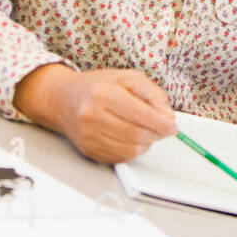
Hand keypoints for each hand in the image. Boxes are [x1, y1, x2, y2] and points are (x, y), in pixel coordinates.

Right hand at [25, 66, 176, 163]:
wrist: (63, 99)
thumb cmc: (97, 86)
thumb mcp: (128, 78)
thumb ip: (152, 94)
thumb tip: (168, 116)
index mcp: (102, 93)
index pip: (139, 114)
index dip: (161, 123)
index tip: (173, 126)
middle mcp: (92, 116)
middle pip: (136, 134)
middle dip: (157, 134)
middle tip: (164, 129)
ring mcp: (88, 136)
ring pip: (130, 149)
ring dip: (147, 143)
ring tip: (147, 131)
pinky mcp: (88, 150)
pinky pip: (121, 157)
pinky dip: (134, 150)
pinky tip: (133, 138)